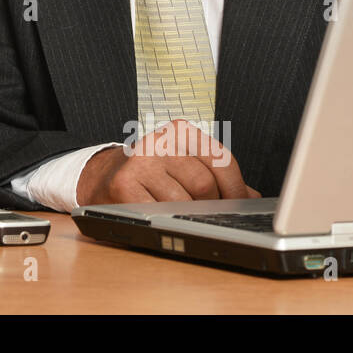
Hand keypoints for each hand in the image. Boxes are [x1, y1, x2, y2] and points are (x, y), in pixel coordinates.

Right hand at [76, 118, 261, 204]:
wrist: (99, 178)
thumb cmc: (150, 176)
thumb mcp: (185, 168)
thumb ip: (219, 179)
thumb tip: (253, 197)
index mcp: (179, 131)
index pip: (221, 160)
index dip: (235, 189)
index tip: (236, 205)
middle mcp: (159, 141)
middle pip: (205, 184)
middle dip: (210, 206)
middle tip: (202, 215)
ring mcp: (139, 162)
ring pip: (184, 201)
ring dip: (185, 216)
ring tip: (175, 214)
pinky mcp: (124, 185)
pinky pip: (160, 213)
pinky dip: (165, 221)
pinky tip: (157, 216)